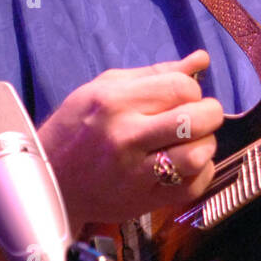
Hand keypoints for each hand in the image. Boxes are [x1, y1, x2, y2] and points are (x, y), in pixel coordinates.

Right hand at [36, 50, 222, 232]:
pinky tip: (184, 165)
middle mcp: (126, 137)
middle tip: (200, 116)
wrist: (50, 181)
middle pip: (197, 120)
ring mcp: (135, 173)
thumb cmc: (76, 128)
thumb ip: (156, 73)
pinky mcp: (144, 202)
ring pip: (198, 155)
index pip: (182, 87)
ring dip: (205, 145)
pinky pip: (193, 186)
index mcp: (115, 102)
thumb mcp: (104, 88)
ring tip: (192, 142)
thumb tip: (201, 59)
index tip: (183, 98)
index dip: (193, 90)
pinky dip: (199, 173)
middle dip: (210, 114)